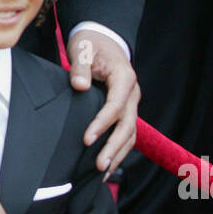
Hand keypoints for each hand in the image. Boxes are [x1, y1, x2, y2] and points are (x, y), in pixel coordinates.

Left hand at [67, 30, 139, 175]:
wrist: (103, 39)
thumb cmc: (91, 45)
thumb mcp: (82, 49)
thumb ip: (81, 68)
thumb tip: (80, 86)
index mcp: (124, 77)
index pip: (116, 105)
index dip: (102, 124)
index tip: (86, 138)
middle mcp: (132, 93)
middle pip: (127, 125)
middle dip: (113, 147)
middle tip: (99, 166)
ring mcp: (131, 103)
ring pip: (130, 133)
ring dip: (118, 154)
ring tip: (102, 173)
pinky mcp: (125, 111)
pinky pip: (126, 134)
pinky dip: (118, 150)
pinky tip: (106, 167)